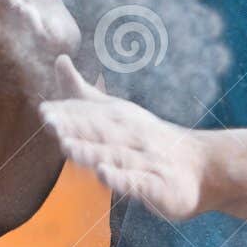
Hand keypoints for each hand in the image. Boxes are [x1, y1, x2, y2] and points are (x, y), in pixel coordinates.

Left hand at [38, 56, 207, 220]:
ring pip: (116, 155)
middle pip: (101, 132)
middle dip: (75, 127)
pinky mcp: (158, 187)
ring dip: (92, 151)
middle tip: (50, 123)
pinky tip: (104, 175)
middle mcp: (133, 137)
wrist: (203, 166)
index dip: (67, 113)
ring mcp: (146, 161)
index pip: (91, 114)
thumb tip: (59, 60)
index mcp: (121, 118)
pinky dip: (121, 179)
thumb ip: (83, 94)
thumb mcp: (116, 112)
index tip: (44, 111)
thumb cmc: (149, 139)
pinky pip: (138, 182)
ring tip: (69, 148)